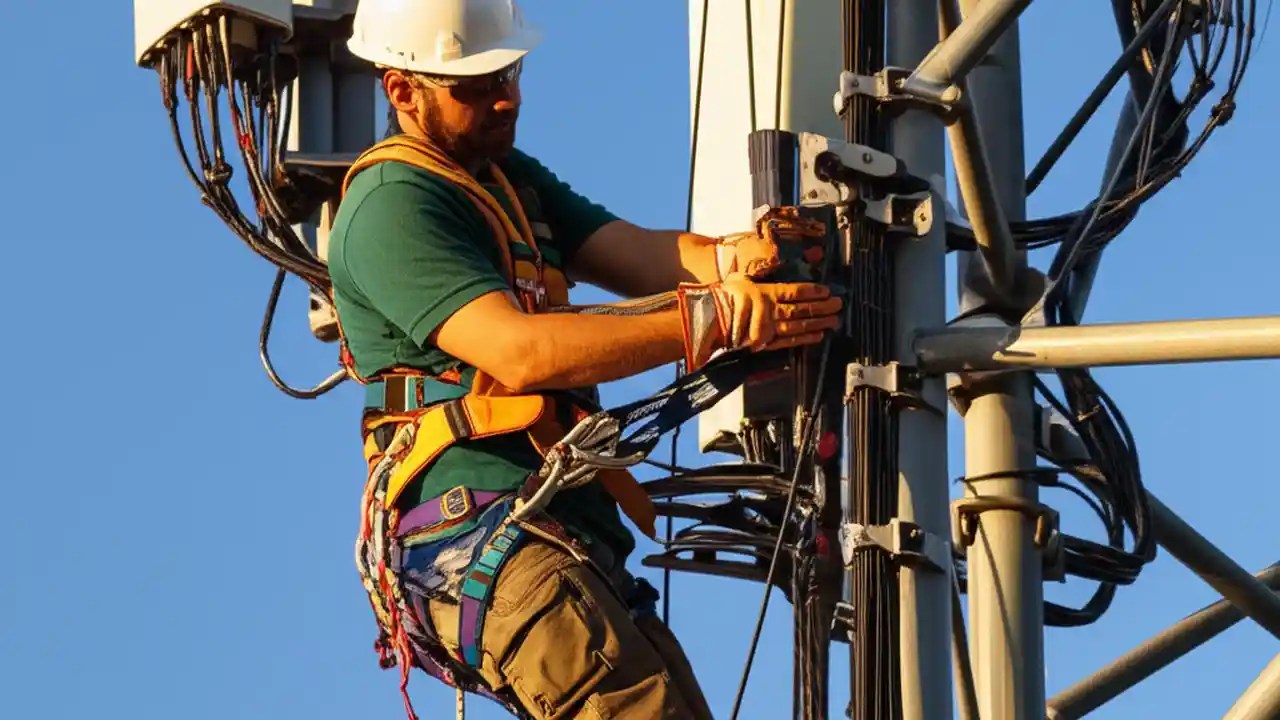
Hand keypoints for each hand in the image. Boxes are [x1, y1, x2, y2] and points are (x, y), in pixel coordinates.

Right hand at [719, 272, 841, 350]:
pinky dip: (805, 338)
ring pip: (800, 325)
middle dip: (823, 307)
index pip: (795, 291)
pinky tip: (818, 336)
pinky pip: (789, 341)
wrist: (706, 322)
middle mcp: (770, 310)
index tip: (827, 290)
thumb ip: (758, 272)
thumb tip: (775, 261)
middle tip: (839, 304)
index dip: (813, 291)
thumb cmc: (721, 297)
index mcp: (765, 292)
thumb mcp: (740, 278)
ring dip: (819, 322)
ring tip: (834, 321)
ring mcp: (768, 328)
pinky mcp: (764, 343)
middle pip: (802, 308)